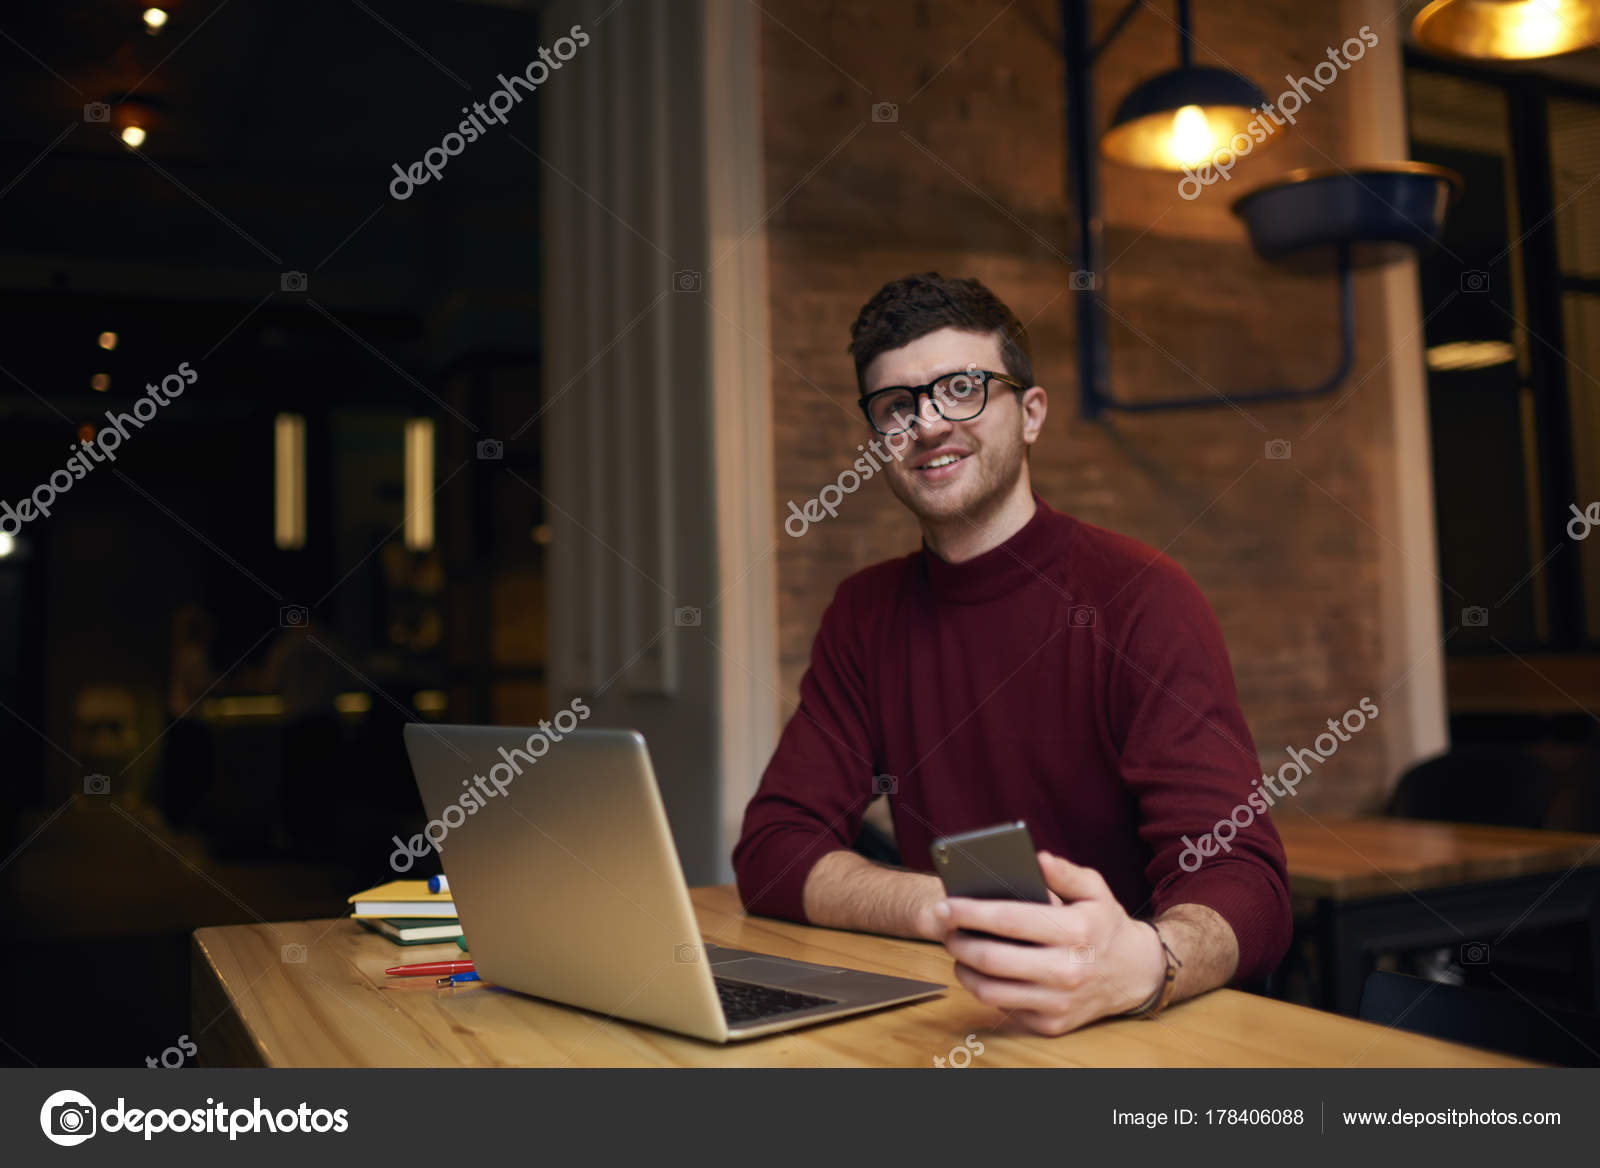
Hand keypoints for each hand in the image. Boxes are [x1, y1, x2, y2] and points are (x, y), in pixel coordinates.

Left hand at [934, 851, 1165, 1035]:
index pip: (1010, 920)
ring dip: (964, 969)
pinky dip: (986, 988)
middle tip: (944, 928)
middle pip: (993, 959)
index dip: (970, 912)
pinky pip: (1005, 1008)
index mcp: (1076, 931)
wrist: (1136, 974)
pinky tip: (982, 971)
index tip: (945, 905)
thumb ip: (1065, 872)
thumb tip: (1036, 858)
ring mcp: (1059, 1002)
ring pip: (991, 991)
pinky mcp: (1052, 1024)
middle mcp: (1068, 971)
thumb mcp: (1095, 890)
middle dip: (959, 941)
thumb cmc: (1105, 925)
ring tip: (958, 949)